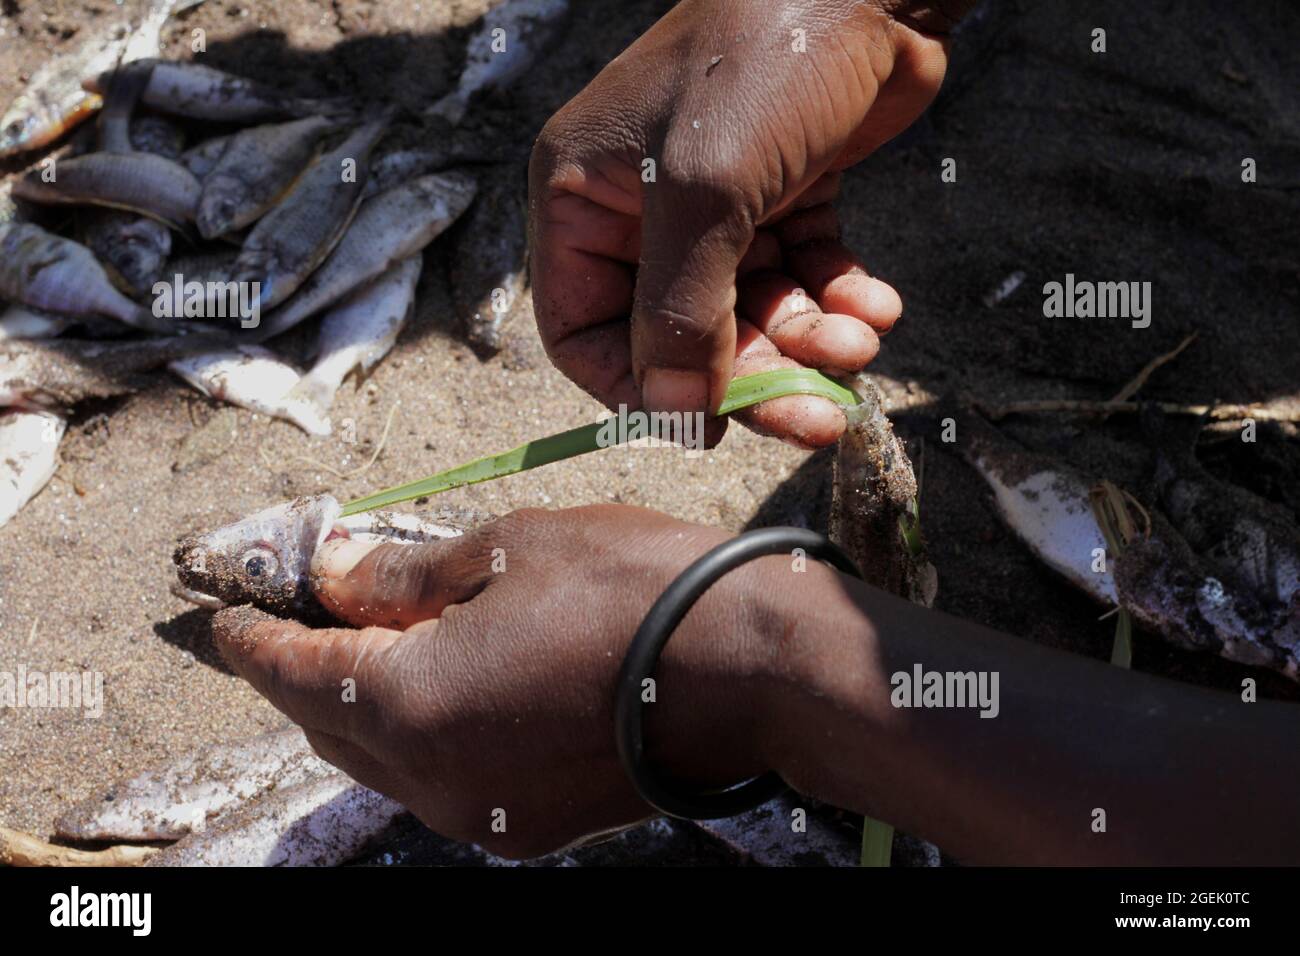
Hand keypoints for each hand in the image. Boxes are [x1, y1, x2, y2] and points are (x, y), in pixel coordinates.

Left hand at [211, 505, 824, 858]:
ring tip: (360, 647)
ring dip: (359, 707)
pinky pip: (441, 779)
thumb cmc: (632, 588)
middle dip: (301, 673)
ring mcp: (485, 815)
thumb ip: (402, 573)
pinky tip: (438, 687)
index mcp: (412, 705)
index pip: (299, 672)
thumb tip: (336, 574)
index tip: (223, 618)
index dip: (256, 639)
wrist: (752, 669)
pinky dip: (418, 732)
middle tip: (289, 621)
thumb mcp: (506, 548)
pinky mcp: (533, 825)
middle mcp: (433, 780)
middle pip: (331, 726)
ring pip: (385, 760)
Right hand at [528, 0, 952, 446]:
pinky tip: (876, 305)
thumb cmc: (762, 59)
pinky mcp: (784, 199)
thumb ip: (678, 310)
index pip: (582, 330)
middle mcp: (640, 210)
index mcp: (585, 197)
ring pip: (749, 317)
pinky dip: (838, 303)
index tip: (704, 429)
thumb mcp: (702, 189)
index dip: (637, 391)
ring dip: (805, 344)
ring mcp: (714, 207)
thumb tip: (669, 416)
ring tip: (859, 343)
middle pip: (681, 338)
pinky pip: (802, 280)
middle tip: (816, 413)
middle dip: (751, 378)